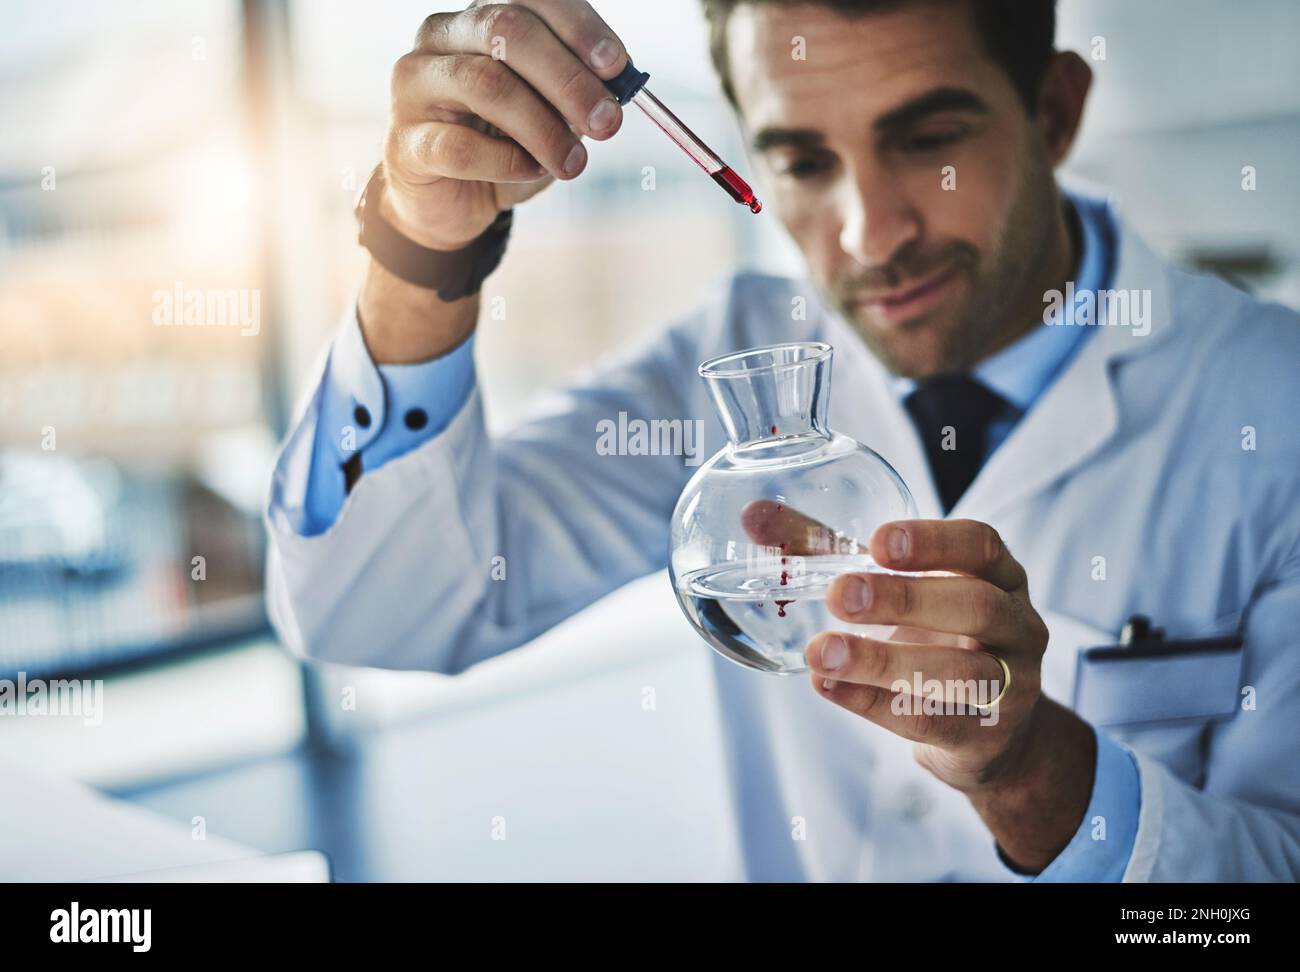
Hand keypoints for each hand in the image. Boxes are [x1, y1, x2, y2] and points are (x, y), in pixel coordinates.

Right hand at [384, 0, 628, 249]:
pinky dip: (507, 162)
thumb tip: (615, 87)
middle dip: (567, 78)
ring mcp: (415, 85)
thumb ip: (576, 91)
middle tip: (607, 122)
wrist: (455, 200)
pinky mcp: (406, 141)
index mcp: (480, 17)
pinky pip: (460, 146)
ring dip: (543, 128)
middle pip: (507, 31)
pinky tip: (531, 171)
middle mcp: (441, 36)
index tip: (617, 66)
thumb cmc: (505, 144)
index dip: (578, 27)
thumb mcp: (550, 111)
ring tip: (575, 162)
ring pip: (485, 85)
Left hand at [782, 514, 1094, 870]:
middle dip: (906, 600)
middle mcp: (1017, 626)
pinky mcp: (985, 737)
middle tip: (840, 596)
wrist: (994, 733)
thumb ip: (828, 550)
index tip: (879, 541)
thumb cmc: (936, 638)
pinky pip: (932, 720)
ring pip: (959, 673)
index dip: (934, 541)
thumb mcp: (898, 588)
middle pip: (974, 606)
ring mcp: (1011, 686)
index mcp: (1000, 576)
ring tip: (822, 653)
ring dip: (884, 662)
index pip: (981, 545)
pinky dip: (873, 704)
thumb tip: (754, 516)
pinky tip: (829, 687)